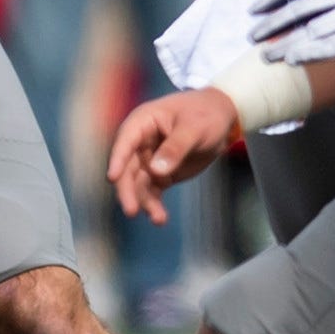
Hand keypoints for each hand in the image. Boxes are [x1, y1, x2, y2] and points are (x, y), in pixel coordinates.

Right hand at [111, 90, 242, 219]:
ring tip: (158, 219)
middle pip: (127, 168)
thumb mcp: (195, 128)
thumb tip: (155, 170)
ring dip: (144, 202)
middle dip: (128, 189)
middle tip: (131, 210)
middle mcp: (141, 142)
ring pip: (139, 184)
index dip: (117, 159)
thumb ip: (176, 147)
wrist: (222, 118)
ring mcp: (149, 160)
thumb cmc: (206, 114)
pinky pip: (152, 191)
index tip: (112, 178)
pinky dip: (155, 204)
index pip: (126, 141)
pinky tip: (160, 218)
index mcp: (143, 122)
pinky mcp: (161, 174)